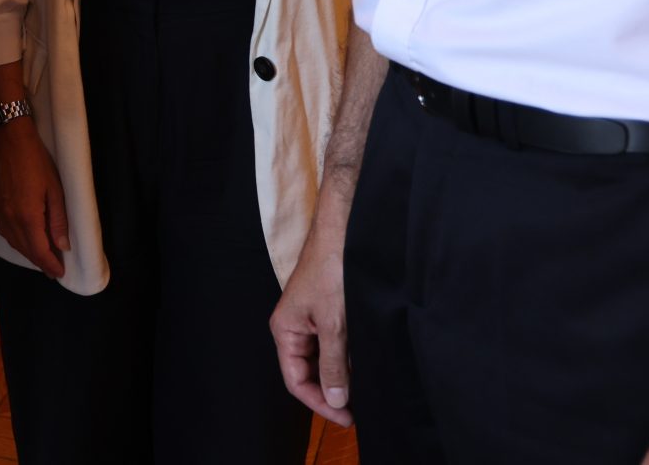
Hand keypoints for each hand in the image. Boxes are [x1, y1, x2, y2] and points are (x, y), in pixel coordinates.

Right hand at [0, 118, 69, 278]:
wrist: (9, 139)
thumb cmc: (36, 161)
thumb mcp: (55, 190)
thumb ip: (58, 220)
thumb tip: (62, 246)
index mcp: (27, 217)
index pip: (39, 252)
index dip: (50, 265)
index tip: (60, 274)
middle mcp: (10, 220)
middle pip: (26, 250)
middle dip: (41, 262)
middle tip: (54, 269)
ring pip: (14, 243)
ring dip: (28, 253)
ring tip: (42, 257)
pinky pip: (5, 232)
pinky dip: (17, 241)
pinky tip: (24, 239)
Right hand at [270, 212, 352, 427]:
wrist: (343, 231)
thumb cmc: (331, 269)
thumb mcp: (334, 324)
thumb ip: (334, 364)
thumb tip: (335, 399)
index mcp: (285, 330)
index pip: (296, 380)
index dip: (319, 403)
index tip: (346, 417)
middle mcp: (294, 328)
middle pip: (308, 373)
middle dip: (331, 392)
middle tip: (357, 410)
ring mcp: (310, 320)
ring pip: (322, 360)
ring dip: (341, 375)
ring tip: (363, 390)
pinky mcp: (326, 313)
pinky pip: (333, 345)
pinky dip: (346, 358)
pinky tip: (363, 366)